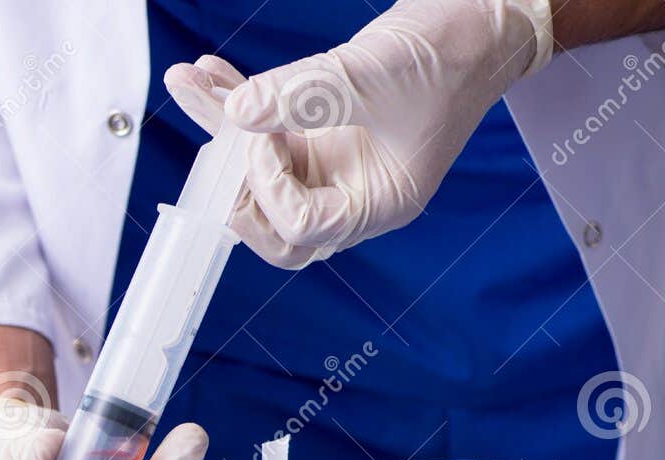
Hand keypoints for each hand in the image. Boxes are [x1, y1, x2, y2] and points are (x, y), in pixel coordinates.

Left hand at [165, 0, 553, 268]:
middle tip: (214, 151)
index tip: (266, 137)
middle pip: (271, 225)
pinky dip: (233, 100)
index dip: (269, 188)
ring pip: (257, 169)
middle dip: (235, 187)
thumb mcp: (374, 74)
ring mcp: (329, 161)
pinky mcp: (316, 128)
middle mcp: (349, 191)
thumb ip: (305, 94)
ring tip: (189, 81)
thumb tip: (238, 109)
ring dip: (218, 127)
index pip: (301, 227)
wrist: (481, 13)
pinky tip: (205, 72)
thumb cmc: (452, 54)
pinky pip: (263, 127)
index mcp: (376, 204)